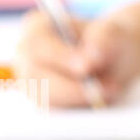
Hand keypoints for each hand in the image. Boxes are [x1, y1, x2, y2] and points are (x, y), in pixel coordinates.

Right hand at [14, 10, 139, 105]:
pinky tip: (101, 102)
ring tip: (112, 92)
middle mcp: (26, 56)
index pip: (38, 44)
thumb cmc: (107, 40)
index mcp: (36, 29)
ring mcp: (29, 81)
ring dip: (79, 99)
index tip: (85, 67)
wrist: (113, 58)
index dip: (60, 56)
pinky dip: (79, 107)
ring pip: (45, 98)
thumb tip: (91, 59)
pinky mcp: (42, 102)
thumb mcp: (111, 32)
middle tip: (106, 89)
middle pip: (37, 75)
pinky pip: (56, 111)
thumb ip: (102, 39)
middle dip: (72, 86)